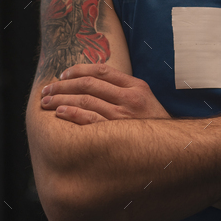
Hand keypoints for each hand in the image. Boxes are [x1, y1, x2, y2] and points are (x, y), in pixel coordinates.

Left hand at [40, 64, 171, 124]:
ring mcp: (124, 117)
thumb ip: (124, 91)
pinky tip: (60, 113)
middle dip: (63, 85)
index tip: (62, 75)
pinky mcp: (117, 134)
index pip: (102, 70)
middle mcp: (130, 98)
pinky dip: (72, 114)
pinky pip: (89, 121)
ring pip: (85, 101)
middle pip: (89, 84)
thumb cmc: (154, 125)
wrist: (174, 150)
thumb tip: (94, 82)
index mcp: (136, 86)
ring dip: (61, 100)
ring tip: (46, 102)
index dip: (78, 70)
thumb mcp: (146, 101)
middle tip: (46, 90)